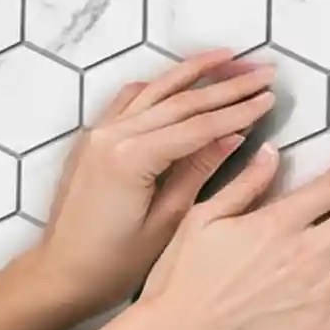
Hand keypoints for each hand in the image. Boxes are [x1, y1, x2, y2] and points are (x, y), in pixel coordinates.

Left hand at [30, 49, 276, 316]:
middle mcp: (113, 135)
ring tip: (229, 55)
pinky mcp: (95, 137)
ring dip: (194, 70)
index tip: (270, 95)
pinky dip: (160, 84)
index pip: (199, 125)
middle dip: (227, 84)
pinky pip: (131, 98)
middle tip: (264, 70)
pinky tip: (181, 79)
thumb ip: (199, 171)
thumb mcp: (167, 222)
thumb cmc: (114, 263)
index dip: (238, 109)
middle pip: (181, 100)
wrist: (60, 274)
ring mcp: (100, 132)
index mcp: (132, 159)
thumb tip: (235, 135)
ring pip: (155, 89)